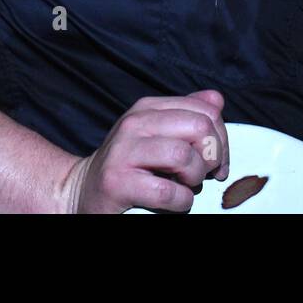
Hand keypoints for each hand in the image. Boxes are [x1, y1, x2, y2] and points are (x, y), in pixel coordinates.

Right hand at [57, 90, 229, 213]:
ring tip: (186, 186)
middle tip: (205, 174)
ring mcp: (123, 152)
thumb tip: (217, 101)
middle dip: (213, 156)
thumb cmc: (127, 167)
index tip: (218, 162)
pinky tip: (174, 201)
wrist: (80, 192)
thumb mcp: (156, 134)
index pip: (206, 110)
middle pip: (200, 129)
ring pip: (184, 157)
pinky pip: (166, 191)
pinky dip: (180, 201)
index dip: (222, 139)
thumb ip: (186, 116)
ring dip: (195, 178)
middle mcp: (135, 123)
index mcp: (148, 108)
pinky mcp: (116, 182)